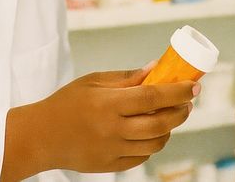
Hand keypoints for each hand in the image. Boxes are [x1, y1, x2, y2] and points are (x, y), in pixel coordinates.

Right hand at [1, 64, 197, 179]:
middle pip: (160, 123)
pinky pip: (142, 156)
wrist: (40, 137)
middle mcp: (113, 129)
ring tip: (170, 116)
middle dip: (180, 111)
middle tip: (187, 102)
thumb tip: (156, 69)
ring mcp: (112, 150)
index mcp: (108, 104)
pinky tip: (151, 132)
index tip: (194, 86)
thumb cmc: (66, 103)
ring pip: (155, 142)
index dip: (178, 91)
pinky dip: (152, 143)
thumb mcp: (93, 82)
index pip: (153, 96)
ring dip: (169, 129)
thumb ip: (126, 78)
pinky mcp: (110, 165)